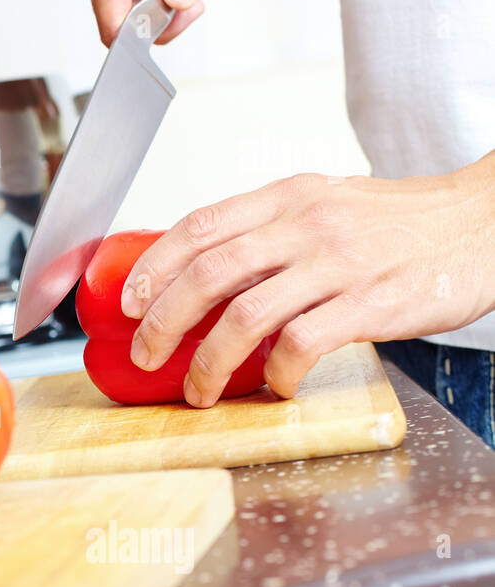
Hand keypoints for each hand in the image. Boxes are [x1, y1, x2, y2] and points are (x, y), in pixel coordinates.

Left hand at [119, 158, 494, 405]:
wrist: (483, 224)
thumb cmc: (399, 224)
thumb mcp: (326, 205)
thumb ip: (270, 232)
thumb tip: (204, 273)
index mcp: (287, 198)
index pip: (199, 225)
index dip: (153, 265)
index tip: (127, 301)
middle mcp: (306, 225)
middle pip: (208, 273)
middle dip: (162, 321)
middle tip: (145, 355)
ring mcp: (338, 264)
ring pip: (245, 316)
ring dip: (208, 362)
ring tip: (198, 389)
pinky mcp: (370, 304)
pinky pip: (301, 344)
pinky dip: (276, 374)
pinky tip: (274, 386)